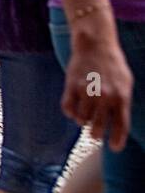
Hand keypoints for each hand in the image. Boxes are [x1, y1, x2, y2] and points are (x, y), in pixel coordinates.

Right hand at [62, 36, 132, 151]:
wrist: (95, 44)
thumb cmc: (112, 65)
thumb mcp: (125, 83)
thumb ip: (122, 103)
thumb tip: (117, 123)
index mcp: (122, 97)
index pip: (121, 126)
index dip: (117, 141)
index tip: (114, 148)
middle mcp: (105, 96)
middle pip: (99, 127)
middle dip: (96, 134)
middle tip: (95, 134)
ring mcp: (87, 91)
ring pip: (81, 119)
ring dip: (83, 121)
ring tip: (84, 117)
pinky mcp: (71, 85)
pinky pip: (68, 108)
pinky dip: (70, 113)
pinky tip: (74, 110)